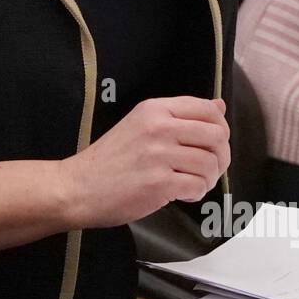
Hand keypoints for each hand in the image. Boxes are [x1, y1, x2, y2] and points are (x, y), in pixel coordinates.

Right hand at [59, 96, 229, 228]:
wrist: (77, 187)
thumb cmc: (109, 160)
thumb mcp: (141, 125)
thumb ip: (180, 116)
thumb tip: (219, 105)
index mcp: (154, 109)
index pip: (208, 109)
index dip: (221, 128)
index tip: (213, 143)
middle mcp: (158, 127)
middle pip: (217, 136)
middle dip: (220, 156)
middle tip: (207, 168)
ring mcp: (159, 155)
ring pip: (210, 164)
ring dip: (207, 179)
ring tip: (190, 183)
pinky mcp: (159, 183)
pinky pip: (198, 186)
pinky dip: (196, 194)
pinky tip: (181, 194)